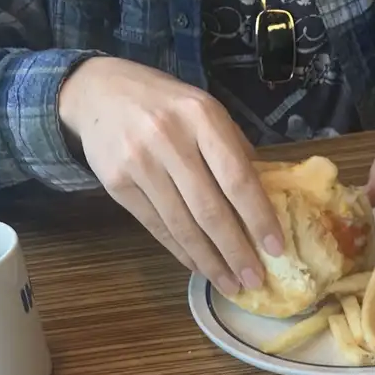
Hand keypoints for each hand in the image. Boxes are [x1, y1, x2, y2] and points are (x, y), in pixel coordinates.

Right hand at [58, 58, 281, 293]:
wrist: (99, 91)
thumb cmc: (165, 104)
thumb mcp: (204, 110)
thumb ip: (233, 149)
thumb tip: (266, 199)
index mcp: (202, 116)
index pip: (237, 177)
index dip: (258, 217)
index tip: (276, 249)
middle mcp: (169, 139)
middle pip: (210, 209)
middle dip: (236, 251)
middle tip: (255, 280)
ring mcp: (139, 163)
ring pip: (182, 225)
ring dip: (209, 261)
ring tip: (230, 283)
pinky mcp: (117, 184)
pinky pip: (156, 227)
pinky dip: (180, 251)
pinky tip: (199, 265)